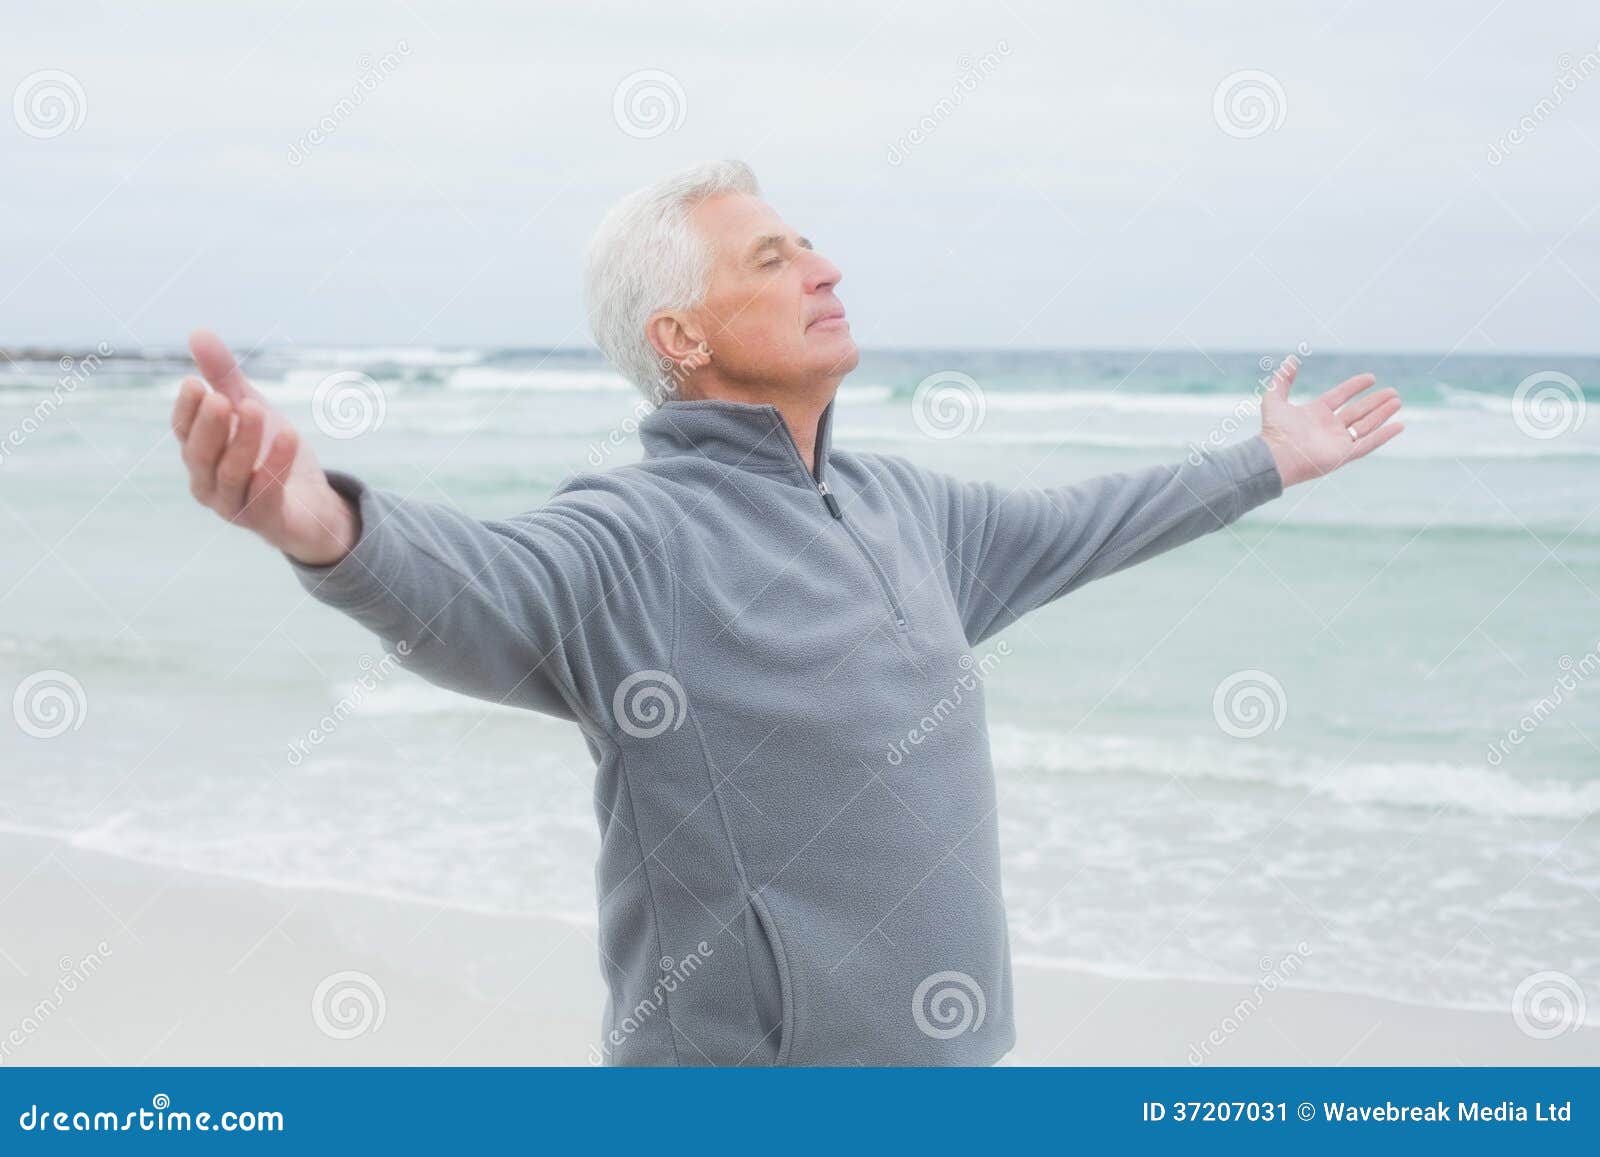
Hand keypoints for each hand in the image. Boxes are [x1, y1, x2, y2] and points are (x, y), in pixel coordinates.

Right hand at [172, 329, 358, 564]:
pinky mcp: (265, 520)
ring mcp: (234, 506)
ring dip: (241, 441)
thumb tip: (197, 332)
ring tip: (254, 408)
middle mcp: (208, 484)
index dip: (186, 409)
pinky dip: (275, 464)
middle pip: (199, 455)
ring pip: (230, 474)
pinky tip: (288, 434)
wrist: (313, 503)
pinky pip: (266, 492)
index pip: (182, 432)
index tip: (194, 382)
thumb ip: (224, 375)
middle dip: (208, 425)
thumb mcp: (250, 407)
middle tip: (220, 398)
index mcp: (200, 456)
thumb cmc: (272, 454)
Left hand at [1259, 358, 1403, 486]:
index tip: (1371, 377)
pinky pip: (1368, 444)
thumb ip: (1282, 380)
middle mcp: (1329, 428)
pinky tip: (1399, 426)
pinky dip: (1383, 436)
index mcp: (1315, 414)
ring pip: (1366, 425)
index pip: (1340, 396)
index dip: (1355, 386)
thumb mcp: (1274, 399)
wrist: (1276, 456)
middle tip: (1393, 392)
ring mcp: (1337, 442)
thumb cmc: (1273, 431)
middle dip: (1376, 402)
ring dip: (1382, 414)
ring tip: (1397, 401)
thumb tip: (1290, 360)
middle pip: (1358, 411)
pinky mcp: (1344, 455)